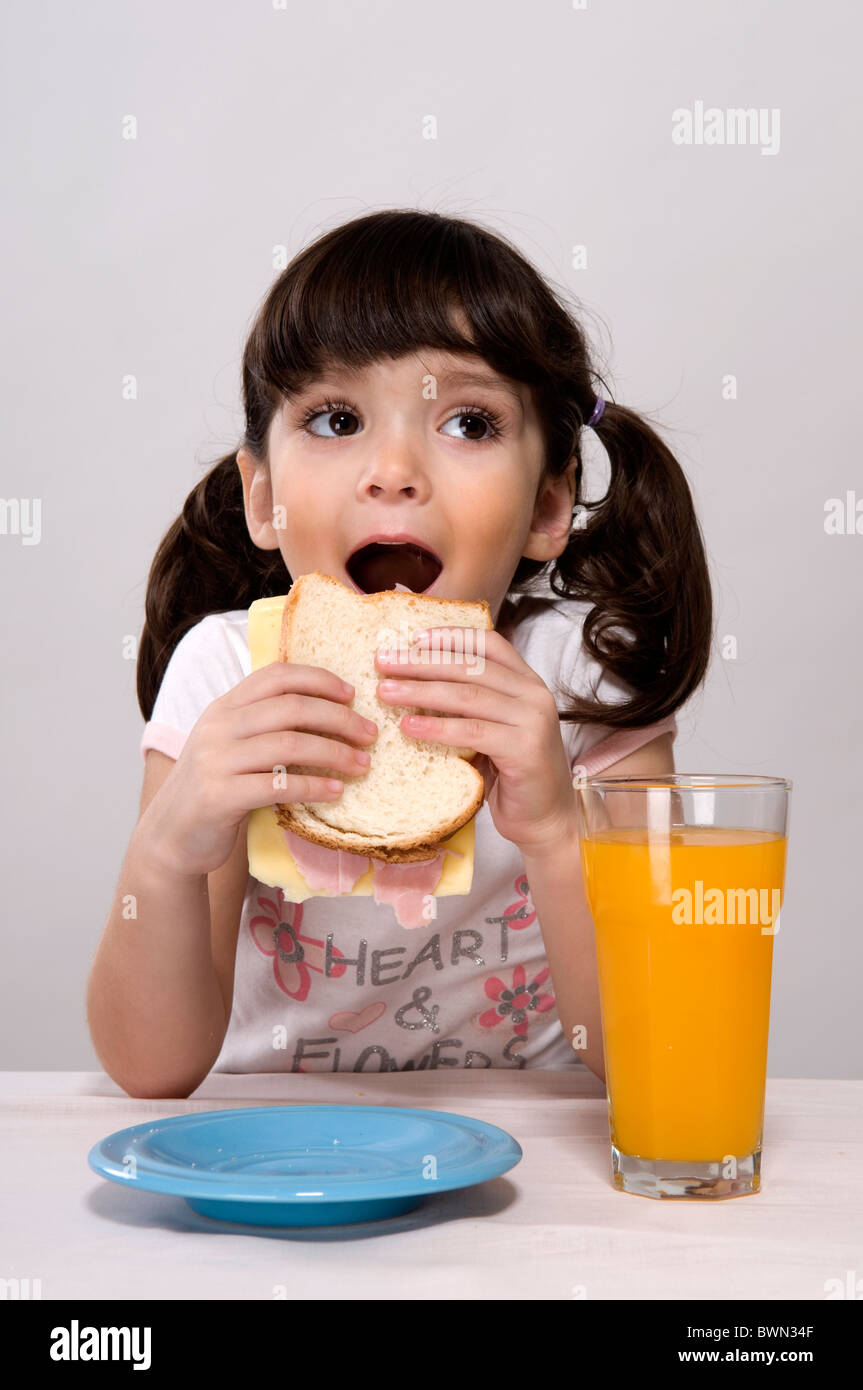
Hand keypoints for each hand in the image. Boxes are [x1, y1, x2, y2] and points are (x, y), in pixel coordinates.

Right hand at [139, 661, 378, 877]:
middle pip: (291, 708)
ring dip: (335, 753)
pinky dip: (314, 786)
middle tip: (370, 734)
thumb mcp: (230, 744)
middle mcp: (218, 727)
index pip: (276, 676)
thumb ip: (262, 724)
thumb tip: (325, 709)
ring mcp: (216, 760)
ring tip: (362, 764)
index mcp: (224, 707)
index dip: (319, 679)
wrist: (170, 835)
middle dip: (340, 719)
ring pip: (290, 744)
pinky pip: (279, 785)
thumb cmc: (214, 788)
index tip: (352, 695)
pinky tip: (337, 791)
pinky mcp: (220, 796)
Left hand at [375, 627, 577, 856]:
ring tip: (386, 692)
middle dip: (422, 662)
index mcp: (527, 683)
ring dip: (421, 691)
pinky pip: (471, 731)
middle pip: (471, 667)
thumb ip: (471, 705)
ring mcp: (533, 720)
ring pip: (468, 696)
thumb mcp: (493, 729)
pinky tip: (408, 727)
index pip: (489, 644)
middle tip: (383, 662)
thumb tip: (412, 682)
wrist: (546, 820)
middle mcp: (534, 695)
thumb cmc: (512, 776)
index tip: (413, 637)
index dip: (451, 636)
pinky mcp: (525, 749)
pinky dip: (436, 728)